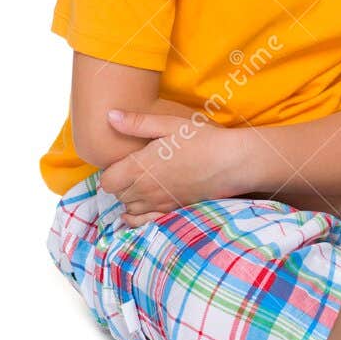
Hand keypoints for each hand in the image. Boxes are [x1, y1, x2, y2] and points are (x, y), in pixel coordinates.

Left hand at [100, 108, 247, 227]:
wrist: (233, 162)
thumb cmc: (203, 139)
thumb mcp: (170, 124)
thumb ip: (137, 122)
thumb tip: (110, 116)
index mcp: (140, 168)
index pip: (107, 181)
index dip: (112, 172)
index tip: (124, 163)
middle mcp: (146, 190)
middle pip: (117, 196)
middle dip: (121, 185)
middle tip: (134, 171)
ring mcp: (159, 204)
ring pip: (130, 209)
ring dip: (131, 199)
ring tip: (143, 185)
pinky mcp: (173, 211)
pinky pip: (145, 223)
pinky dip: (139, 218)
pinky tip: (145, 206)